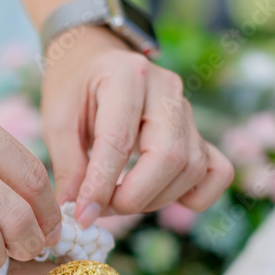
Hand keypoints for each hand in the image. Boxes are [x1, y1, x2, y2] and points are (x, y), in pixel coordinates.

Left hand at [41, 27, 233, 227]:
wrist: (93, 58)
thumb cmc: (73, 87)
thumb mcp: (56, 119)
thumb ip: (68, 165)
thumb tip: (77, 214)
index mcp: (125, 76)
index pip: (119, 140)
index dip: (101, 185)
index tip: (82, 215)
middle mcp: (166, 90)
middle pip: (169, 157)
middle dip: (133, 196)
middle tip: (100, 208)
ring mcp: (189, 111)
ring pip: (191, 169)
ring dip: (153, 199)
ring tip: (115, 201)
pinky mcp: (199, 132)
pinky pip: (217, 172)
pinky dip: (193, 195)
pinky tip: (157, 195)